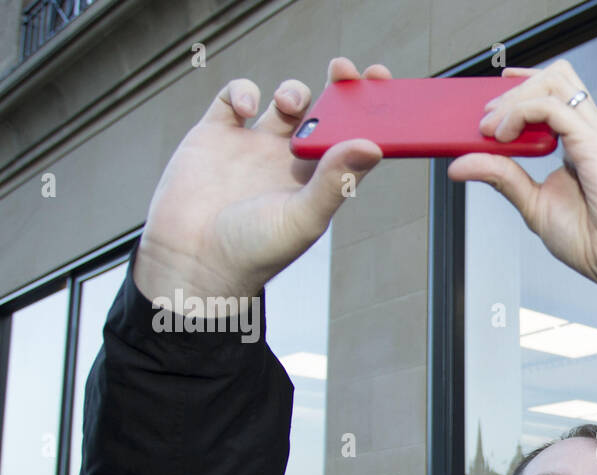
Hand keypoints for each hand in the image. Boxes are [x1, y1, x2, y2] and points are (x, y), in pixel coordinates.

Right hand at [133, 57, 389, 303]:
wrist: (194, 261)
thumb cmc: (254, 251)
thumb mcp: (303, 218)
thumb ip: (335, 181)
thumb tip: (373, 146)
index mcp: (320, 181)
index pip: (355, 138)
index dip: (370, 110)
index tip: (381, 80)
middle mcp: (291, 161)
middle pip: (326, 112)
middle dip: (338, 87)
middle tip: (343, 69)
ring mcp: (255, 146)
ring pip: (285, 102)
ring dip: (293, 92)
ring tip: (290, 106)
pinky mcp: (216, 136)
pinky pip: (233, 98)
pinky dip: (240, 91)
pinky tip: (244, 109)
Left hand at [447, 61, 596, 336]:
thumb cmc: (592, 242)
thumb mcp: (532, 205)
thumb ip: (501, 178)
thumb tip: (460, 164)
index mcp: (578, 145)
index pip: (551, 95)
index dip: (519, 89)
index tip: (488, 106)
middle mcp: (588, 133)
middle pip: (554, 77)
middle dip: (514, 89)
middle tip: (486, 119)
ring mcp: (594, 134)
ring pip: (553, 81)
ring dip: (515, 97)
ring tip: (492, 128)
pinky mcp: (595, 143)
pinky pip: (551, 107)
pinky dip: (521, 113)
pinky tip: (505, 136)